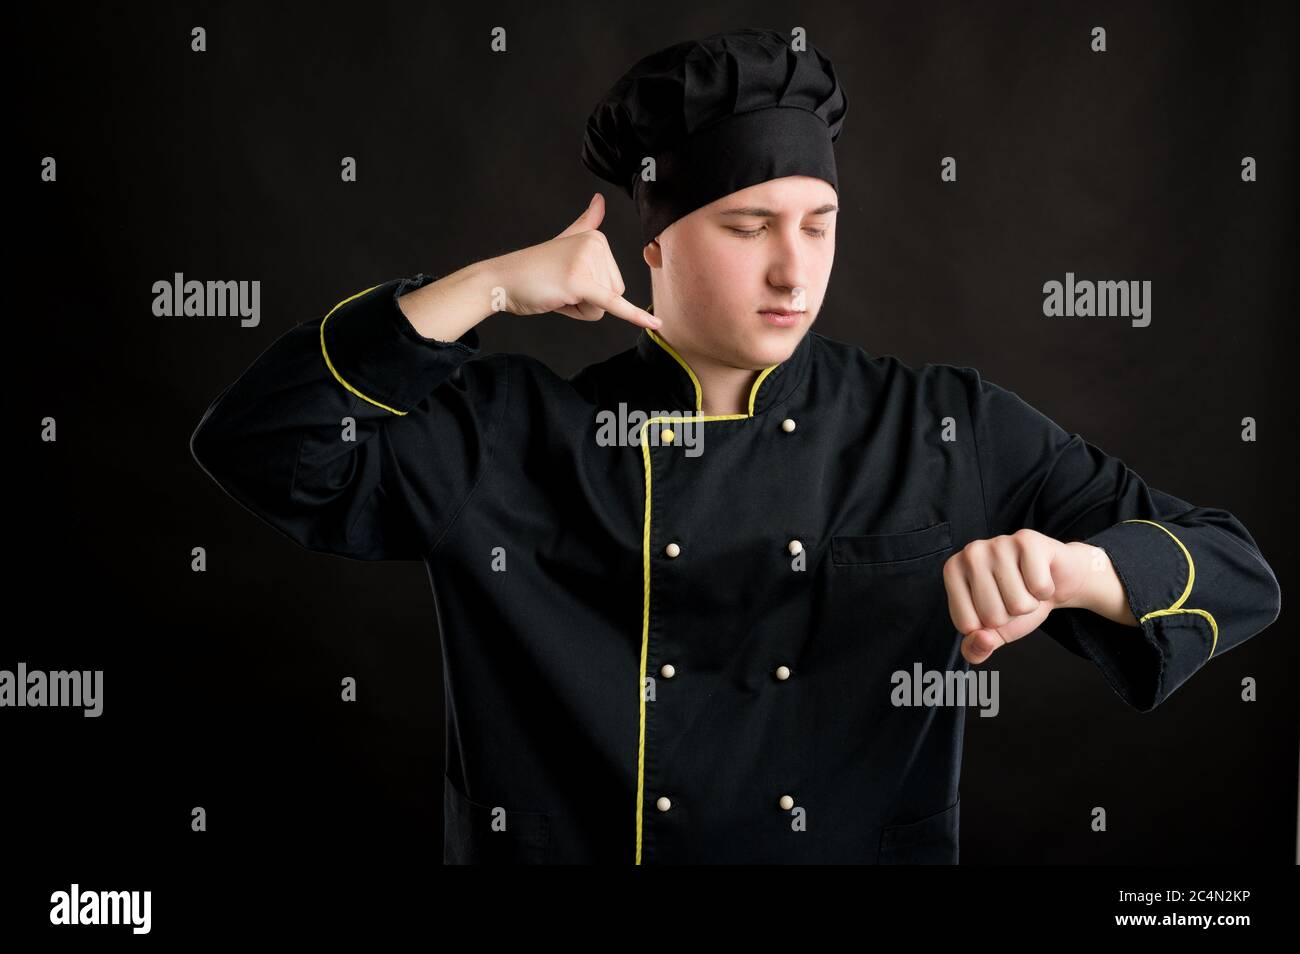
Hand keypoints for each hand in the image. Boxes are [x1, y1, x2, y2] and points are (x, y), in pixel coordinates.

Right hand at [485, 193, 659, 327]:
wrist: (500, 281)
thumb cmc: (533, 269)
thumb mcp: (564, 241)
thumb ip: (586, 222)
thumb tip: (601, 199)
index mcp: (597, 237)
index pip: (615, 283)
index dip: (590, 293)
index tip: (564, 278)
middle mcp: (596, 244)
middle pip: (614, 294)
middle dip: (587, 303)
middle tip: (559, 288)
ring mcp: (587, 263)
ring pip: (606, 308)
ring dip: (580, 310)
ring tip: (557, 292)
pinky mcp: (580, 283)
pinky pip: (612, 305)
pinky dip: (634, 316)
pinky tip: (655, 322)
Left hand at [942, 529, 1098, 664]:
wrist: (1055, 580)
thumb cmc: (1016, 602)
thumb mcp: (992, 632)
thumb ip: (976, 648)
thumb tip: (982, 641)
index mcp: (952, 572)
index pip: (967, 625)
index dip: (987, 627)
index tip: (995, 606)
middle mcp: (970, 553)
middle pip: (992, 616)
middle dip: (1010, 615)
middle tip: (1015, 596)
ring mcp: (998, 543)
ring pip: (1017, 604)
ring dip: (1029, 604)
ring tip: (1027, 587)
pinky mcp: (1027, 540)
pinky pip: (1039, 588)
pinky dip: (1045, 591)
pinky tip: (1041, 577)